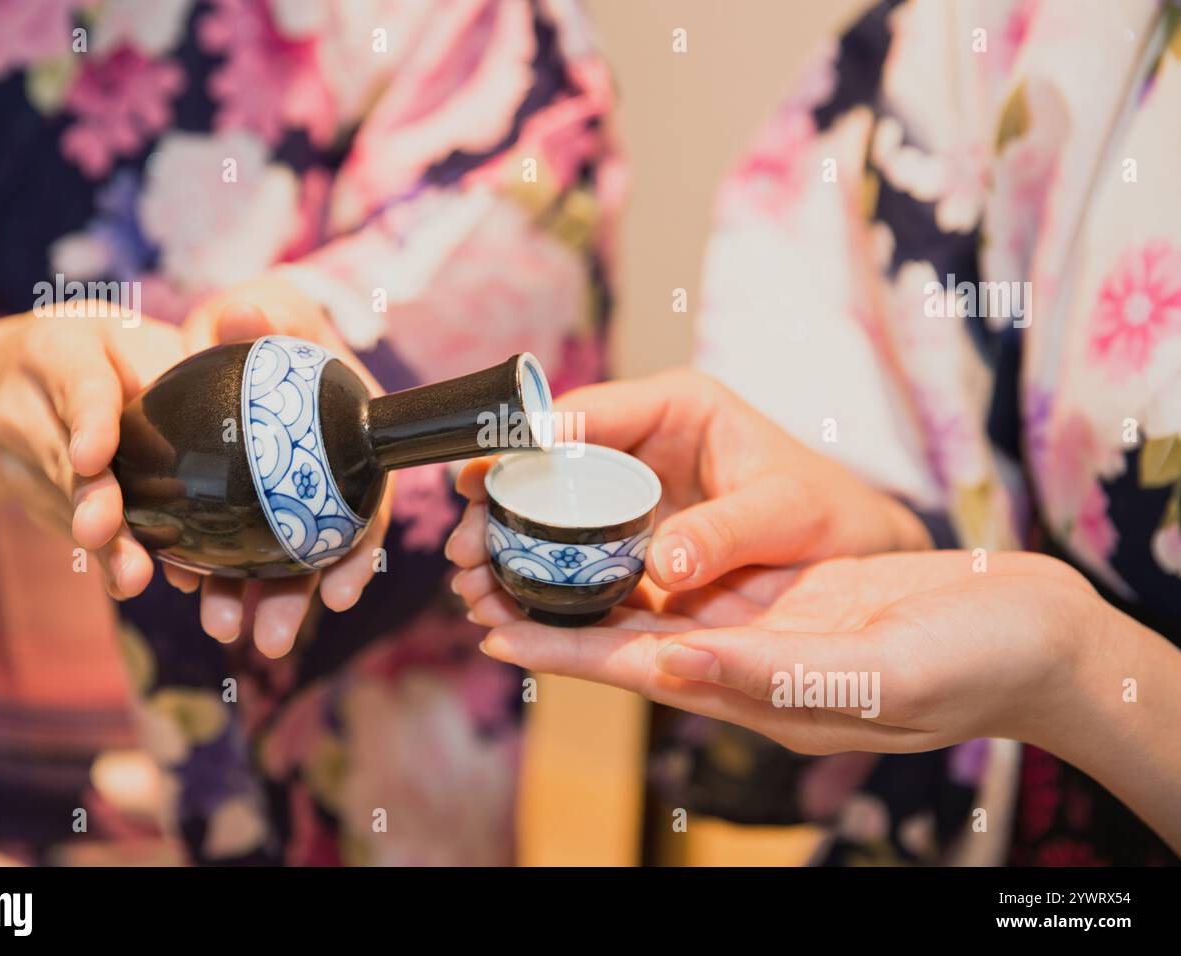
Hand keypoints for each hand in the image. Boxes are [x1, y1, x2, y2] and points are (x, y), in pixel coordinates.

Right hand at [0, 306, 186, 598]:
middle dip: (88, 499)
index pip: (78, 387)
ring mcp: (22, 455)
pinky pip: (66, 526)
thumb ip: (186, 355)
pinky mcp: (33, 496)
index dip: (88, 424)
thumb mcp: (142, 341)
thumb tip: (251, 363)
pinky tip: (126, 579)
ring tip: (129, 576)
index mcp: (61, 351)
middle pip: (61, 457)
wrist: (25, 379)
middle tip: (102, 532)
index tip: (93, 459)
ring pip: (62, 501)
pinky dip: (103, 554)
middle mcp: (28, 404)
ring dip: (100, 542)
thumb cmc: (111, 356)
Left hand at [171, 274, 391, 655]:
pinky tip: (194, 597)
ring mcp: (287, 494)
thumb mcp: (268, 310)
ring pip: (280, 558)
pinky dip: (220, 573)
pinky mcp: (246, 505)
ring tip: (226, 632)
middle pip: (323, 547)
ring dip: (257, 601)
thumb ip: (265, 317)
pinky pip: (237, 547)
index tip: (337, 594)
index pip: (370, 505)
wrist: (229, 332)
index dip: (359, 553)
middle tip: (270, 638)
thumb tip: (244, 312)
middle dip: (298, 599)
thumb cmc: (263, 322)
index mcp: (353, 435)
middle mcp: (328, 475)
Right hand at [445, 367, 928, 620]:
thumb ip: (728, 530)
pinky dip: (537, 577)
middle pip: (553, 462)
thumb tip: (663, 564)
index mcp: (677, 406)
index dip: (529, 439)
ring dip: (507, 545)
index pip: (590, 410)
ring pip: (551, 510)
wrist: (847, 551)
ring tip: (470, 584)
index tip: (483, 471)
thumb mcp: (788, 513)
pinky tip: (502, 604)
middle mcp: (642, 441)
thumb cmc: (828, 514)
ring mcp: (630, 492)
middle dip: (501, 501)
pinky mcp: (629, 538)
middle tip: (464, 544)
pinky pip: (573, 553)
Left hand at [475, 550, 1107, 756]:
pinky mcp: (786, 596)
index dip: (563, 654)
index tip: (493, 631)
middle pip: (627, 639)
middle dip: (552, 613)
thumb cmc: (976, 662)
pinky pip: (699, 576)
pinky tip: (612, 531)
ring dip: (587, 579)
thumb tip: (672, 659)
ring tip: (523, 548)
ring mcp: (765, 629)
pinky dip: (646, 556)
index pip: (638, 671)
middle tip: (479, 581)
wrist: (1036, 635)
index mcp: (761, 692)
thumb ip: (775, 675)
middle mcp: (746, 664)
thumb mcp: (880, 671)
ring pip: (652, 604)